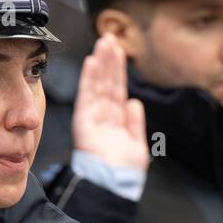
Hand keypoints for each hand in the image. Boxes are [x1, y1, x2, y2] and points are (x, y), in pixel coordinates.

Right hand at [71, 34, 148, 170]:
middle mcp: (104, 117)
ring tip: (104, 43)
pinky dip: (90, 79)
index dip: (118, 72)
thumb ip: (135, 123)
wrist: (113, 184)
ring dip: (101, 63)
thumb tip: (134, 102)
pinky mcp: (85, 121)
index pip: (117, 91)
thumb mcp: (137, 145)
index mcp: (116, 123)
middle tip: (110, 38)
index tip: (119, 52)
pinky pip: (88, 95)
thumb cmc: (123, 173)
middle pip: (107, 83)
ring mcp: (94, 117)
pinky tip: (92, 62)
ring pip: (99, 85)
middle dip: (109, 61)